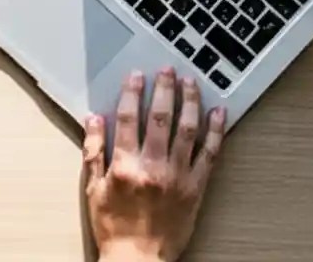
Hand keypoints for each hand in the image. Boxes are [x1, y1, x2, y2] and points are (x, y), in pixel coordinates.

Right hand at [84, 68, 226, 261]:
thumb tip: (94, 119)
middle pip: (161, 118)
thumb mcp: (93, 189)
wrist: (138, 260)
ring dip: (190, 102)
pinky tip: (218, 113)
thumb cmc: (113, 227)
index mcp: (126, 166)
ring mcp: (178, 176)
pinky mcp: (196, 188)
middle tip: (167, 70)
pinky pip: (210, 154)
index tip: (137, 76)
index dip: (133, 93)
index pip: (129, 119)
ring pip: (187, 130)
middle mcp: (153, 167)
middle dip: (164, 89)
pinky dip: (215, 132)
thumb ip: (94, 151)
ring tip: (191, 82)